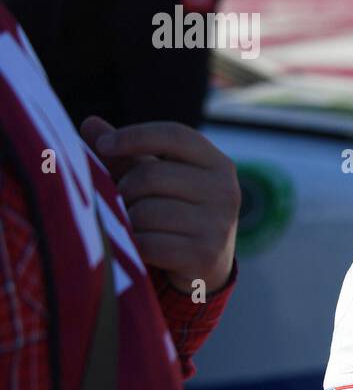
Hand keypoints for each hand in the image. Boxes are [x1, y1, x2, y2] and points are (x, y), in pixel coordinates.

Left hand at [81, 116, 239, 295]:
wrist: (206, 266)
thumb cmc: (175, 214)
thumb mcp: (157, 180)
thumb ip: (127, 154)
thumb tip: (90, 123)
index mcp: (218, 164)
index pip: (175, 136)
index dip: (135, 136)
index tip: (103, 145)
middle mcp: (225, 191)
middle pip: (152, 176)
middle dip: (125, 190)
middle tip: (124, 203)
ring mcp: (218, 224)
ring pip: (147, 212)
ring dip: (129, 221)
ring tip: (135, 228)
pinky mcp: (205, 254)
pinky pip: (149, 243)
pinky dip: (134, 247)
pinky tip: (140, 250)